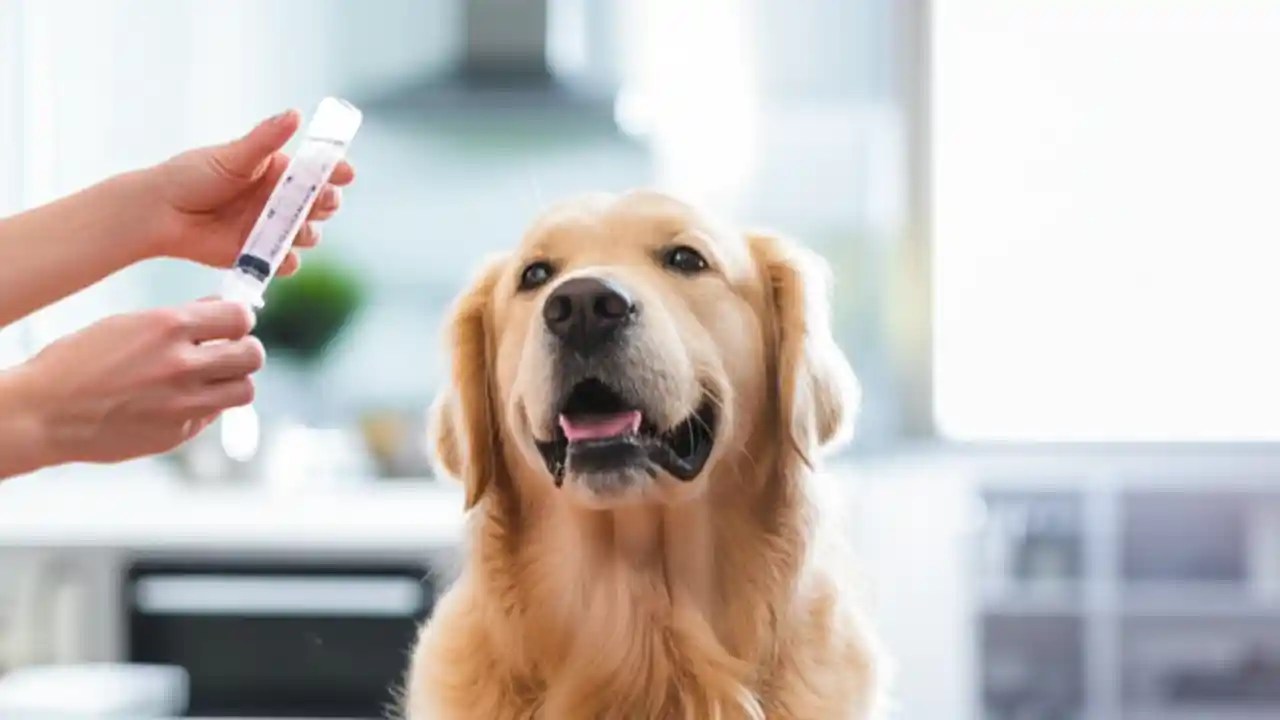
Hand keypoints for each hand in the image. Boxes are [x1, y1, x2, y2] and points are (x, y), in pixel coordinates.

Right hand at [0, 300, 263, 472]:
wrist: (45, 412)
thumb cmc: (78, 362)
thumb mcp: (127, 324)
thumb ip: (178, 320)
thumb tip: (219, 309)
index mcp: (168, 326)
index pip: (239, 317)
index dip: (239, 320)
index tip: (232, 325)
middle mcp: (182, 364)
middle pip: (253, 355)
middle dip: (244, 350)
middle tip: (229, 352)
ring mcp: (184, 402)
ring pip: (244, 389)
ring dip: (233, 382)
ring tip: (212, 379)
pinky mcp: (179, 432)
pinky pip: (213, 415)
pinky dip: (205, 407)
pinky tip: (179, 402)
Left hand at [144, 110, 355, 275]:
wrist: (160, 213)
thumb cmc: (191, 176)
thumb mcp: (232, 156)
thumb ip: (265, 139)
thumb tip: (295, 115)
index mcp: (278, 171)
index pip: (318, 171)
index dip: (336, 172)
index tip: (345, 173)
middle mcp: (279, 200)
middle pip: (321, 204)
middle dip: (326, 203)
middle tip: (319, 201)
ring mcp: (271, 228)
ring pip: (309, 234)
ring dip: (308, 232)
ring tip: (294, 228)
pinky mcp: (259, 254)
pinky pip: (286, 262)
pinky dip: (286, 261)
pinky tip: (279, 255)